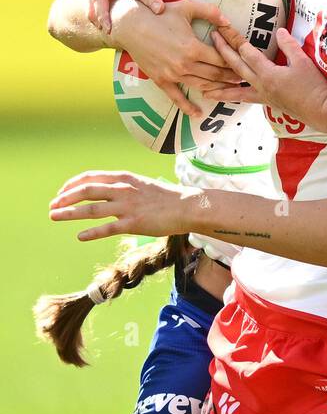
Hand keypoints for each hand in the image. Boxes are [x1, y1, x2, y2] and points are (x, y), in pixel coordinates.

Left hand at [49, 171, 192, 241]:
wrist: (187, 206)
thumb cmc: (165, 197)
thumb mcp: (140, 184)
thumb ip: (122, 186)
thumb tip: (104, 190)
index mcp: (123, 178)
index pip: (90, 177)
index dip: (71, 185)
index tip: (61, 193)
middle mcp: (123, 190)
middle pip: (86, 191)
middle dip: (64, 198)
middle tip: (52, 206)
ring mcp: (127, 207)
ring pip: (91, 210)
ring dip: (69, 213)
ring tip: (55, 217)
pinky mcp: (133, 223)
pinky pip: (107, 229)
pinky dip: (91, 232)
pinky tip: (80, 236)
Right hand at [112, 0, 241, 117]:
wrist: (130, 25)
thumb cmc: (159, 13)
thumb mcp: (187, 7)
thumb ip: (210, 12)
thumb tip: (228, 22)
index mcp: (193, 48)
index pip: (221, 59)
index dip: (234, 62)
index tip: (243, 64)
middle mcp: (185, 65)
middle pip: (215, 75)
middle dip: (230, 77)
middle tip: (243, 79)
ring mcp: (173, 75)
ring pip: (201, 86)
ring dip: (217, 90)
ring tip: (229, 90)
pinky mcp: (161, 80)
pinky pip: (177, 98)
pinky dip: (188, 107)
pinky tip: (198, 114)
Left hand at [205, 25, 326, 125]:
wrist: (321, 109)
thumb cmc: (314, 85)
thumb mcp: (303, 61)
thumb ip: (289, 46)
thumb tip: (279, 31)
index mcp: (268, 73)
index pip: (247, 52)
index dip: (234, 39)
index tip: (222, 29)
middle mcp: (261, 85)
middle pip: (236, 67)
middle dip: (222, 53)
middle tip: (210, 40)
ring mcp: (263, 96)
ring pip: (236, 91)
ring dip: (219, 89)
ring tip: (203, 90)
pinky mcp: (268, 103)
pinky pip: (246, 99)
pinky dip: (235, 98)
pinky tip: (228, 98)